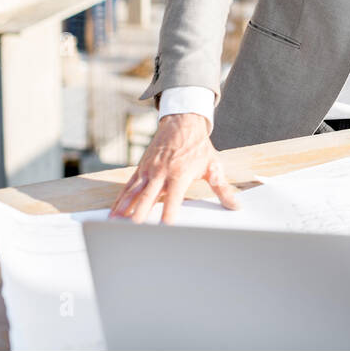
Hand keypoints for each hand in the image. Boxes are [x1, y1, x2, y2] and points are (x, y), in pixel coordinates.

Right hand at [108, 113, 240, 223]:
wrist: (182, 122)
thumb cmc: (199, 147)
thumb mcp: (213, 166)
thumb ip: (222, 188)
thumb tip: (235, 206)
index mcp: (180, 174)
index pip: (174, 198)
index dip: (169, 212)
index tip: (165, 227)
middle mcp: (162, 172)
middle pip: (149, 195)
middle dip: (141, 212)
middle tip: (134, 228)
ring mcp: (149, 170)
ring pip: (134, 191)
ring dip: (125, 207)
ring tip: (114, 223)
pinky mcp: (141, 168)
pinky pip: (129, 186)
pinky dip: (120, 199)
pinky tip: (114, 212)